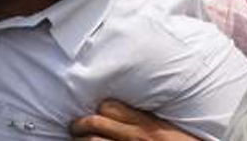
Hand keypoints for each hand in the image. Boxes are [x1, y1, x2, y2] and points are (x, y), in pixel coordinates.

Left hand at [69, 99, 199, 140]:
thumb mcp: (171, 132)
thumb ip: (149, 122)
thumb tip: (129, 114)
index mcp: (149, 127)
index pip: (111, 108)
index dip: (100, 110)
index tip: (96, 113)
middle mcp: (137, 139)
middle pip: (96, 123)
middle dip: (81, 125)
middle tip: (74, 127)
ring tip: (77, 140)